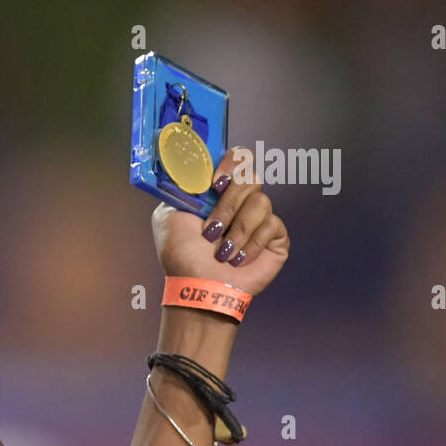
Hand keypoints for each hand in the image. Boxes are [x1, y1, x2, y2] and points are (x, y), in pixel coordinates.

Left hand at [152, 147, 290, 296]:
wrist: (198, 286)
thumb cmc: (181, 256)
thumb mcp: (170, 214)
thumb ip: (183, 185)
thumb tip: (192, 164)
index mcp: (216, 192)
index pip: (235, 159)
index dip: (230, 164)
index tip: (216, 183)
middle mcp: (239, 201)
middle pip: (250, 176)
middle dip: (227, 205)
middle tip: (212, 230)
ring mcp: (258, 218)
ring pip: (261, 201)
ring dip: (236, 230)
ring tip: (222, 252)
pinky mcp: (275, 237)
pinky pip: (272, 224)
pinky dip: (250, 245)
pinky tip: (237, 260)